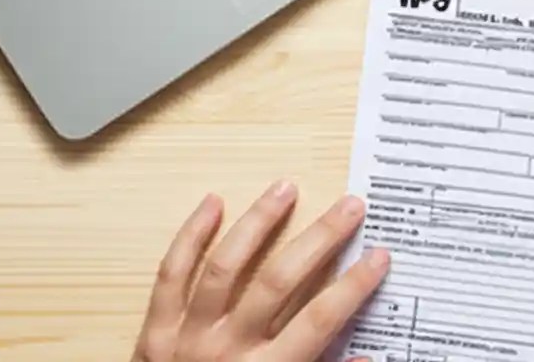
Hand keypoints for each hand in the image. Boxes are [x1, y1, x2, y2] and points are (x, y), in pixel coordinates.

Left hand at [132, 181, 388, 361]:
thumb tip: (366, 357)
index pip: (320, 321)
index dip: (352, 286)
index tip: (379, 256)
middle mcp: (228, 350)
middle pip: (279, 282)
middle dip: (319, 239)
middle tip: (348, 207)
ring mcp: (187, 337)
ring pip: (226, 267)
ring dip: (258, 223)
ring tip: (285, 188)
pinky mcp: (155, 331)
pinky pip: (171, 275)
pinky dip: (190, 237)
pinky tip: (212, 204)